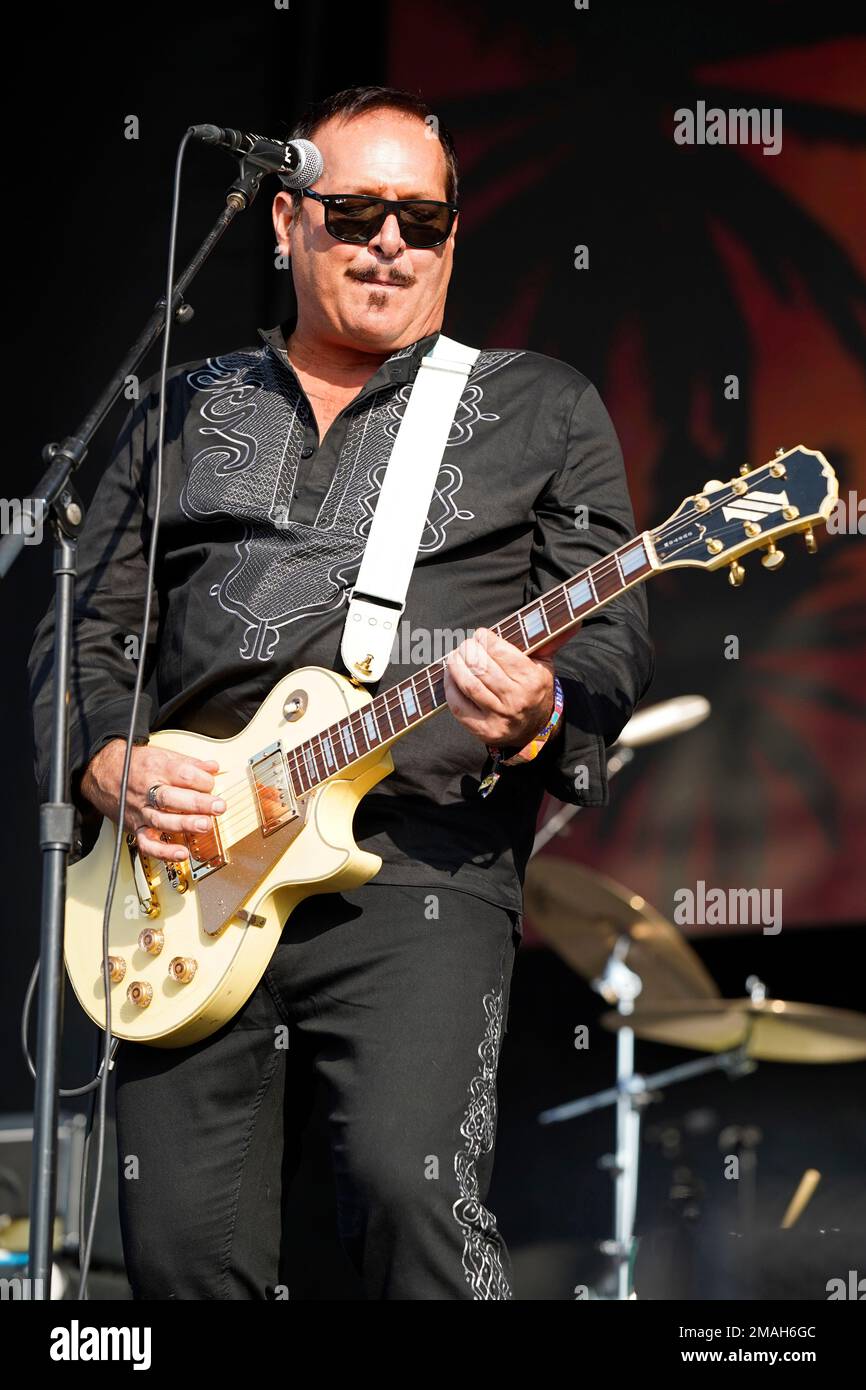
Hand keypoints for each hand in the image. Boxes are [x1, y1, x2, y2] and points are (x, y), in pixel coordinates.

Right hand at [79, 738, 223, 862]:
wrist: (102, 773)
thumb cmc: (135, 764)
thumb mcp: (162, 754)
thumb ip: (189, 762)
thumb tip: (213, 767)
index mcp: (156, 768)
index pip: (182, 774)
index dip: (202, 780)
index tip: (212, 783)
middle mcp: (147, 790)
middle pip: (172, 798)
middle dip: (198, 803)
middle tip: (218, 806)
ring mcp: (140, 811)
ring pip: (162, 820)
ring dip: (185, 825)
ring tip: (205, 825)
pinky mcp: (135, 827)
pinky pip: (148, 844)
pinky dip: (164, 852)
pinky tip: (182, 854)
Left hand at [444, 627, 569, 749]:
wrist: (534, 728)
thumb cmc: (535, 688)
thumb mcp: (546, 664)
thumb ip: (552, 640)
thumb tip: (576, 620)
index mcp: (532, 679)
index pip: (501, 652)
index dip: (485, 639)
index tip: (481, 635)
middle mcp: (516, 699)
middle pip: (481, 667)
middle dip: (467, 650)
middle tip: (465, 646)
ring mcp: (499, 717)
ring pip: (468, 685)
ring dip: (455, 666)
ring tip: (455, 657)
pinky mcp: (483, 730)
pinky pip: (459, 705)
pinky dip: (450, 687)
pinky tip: (452, 676)